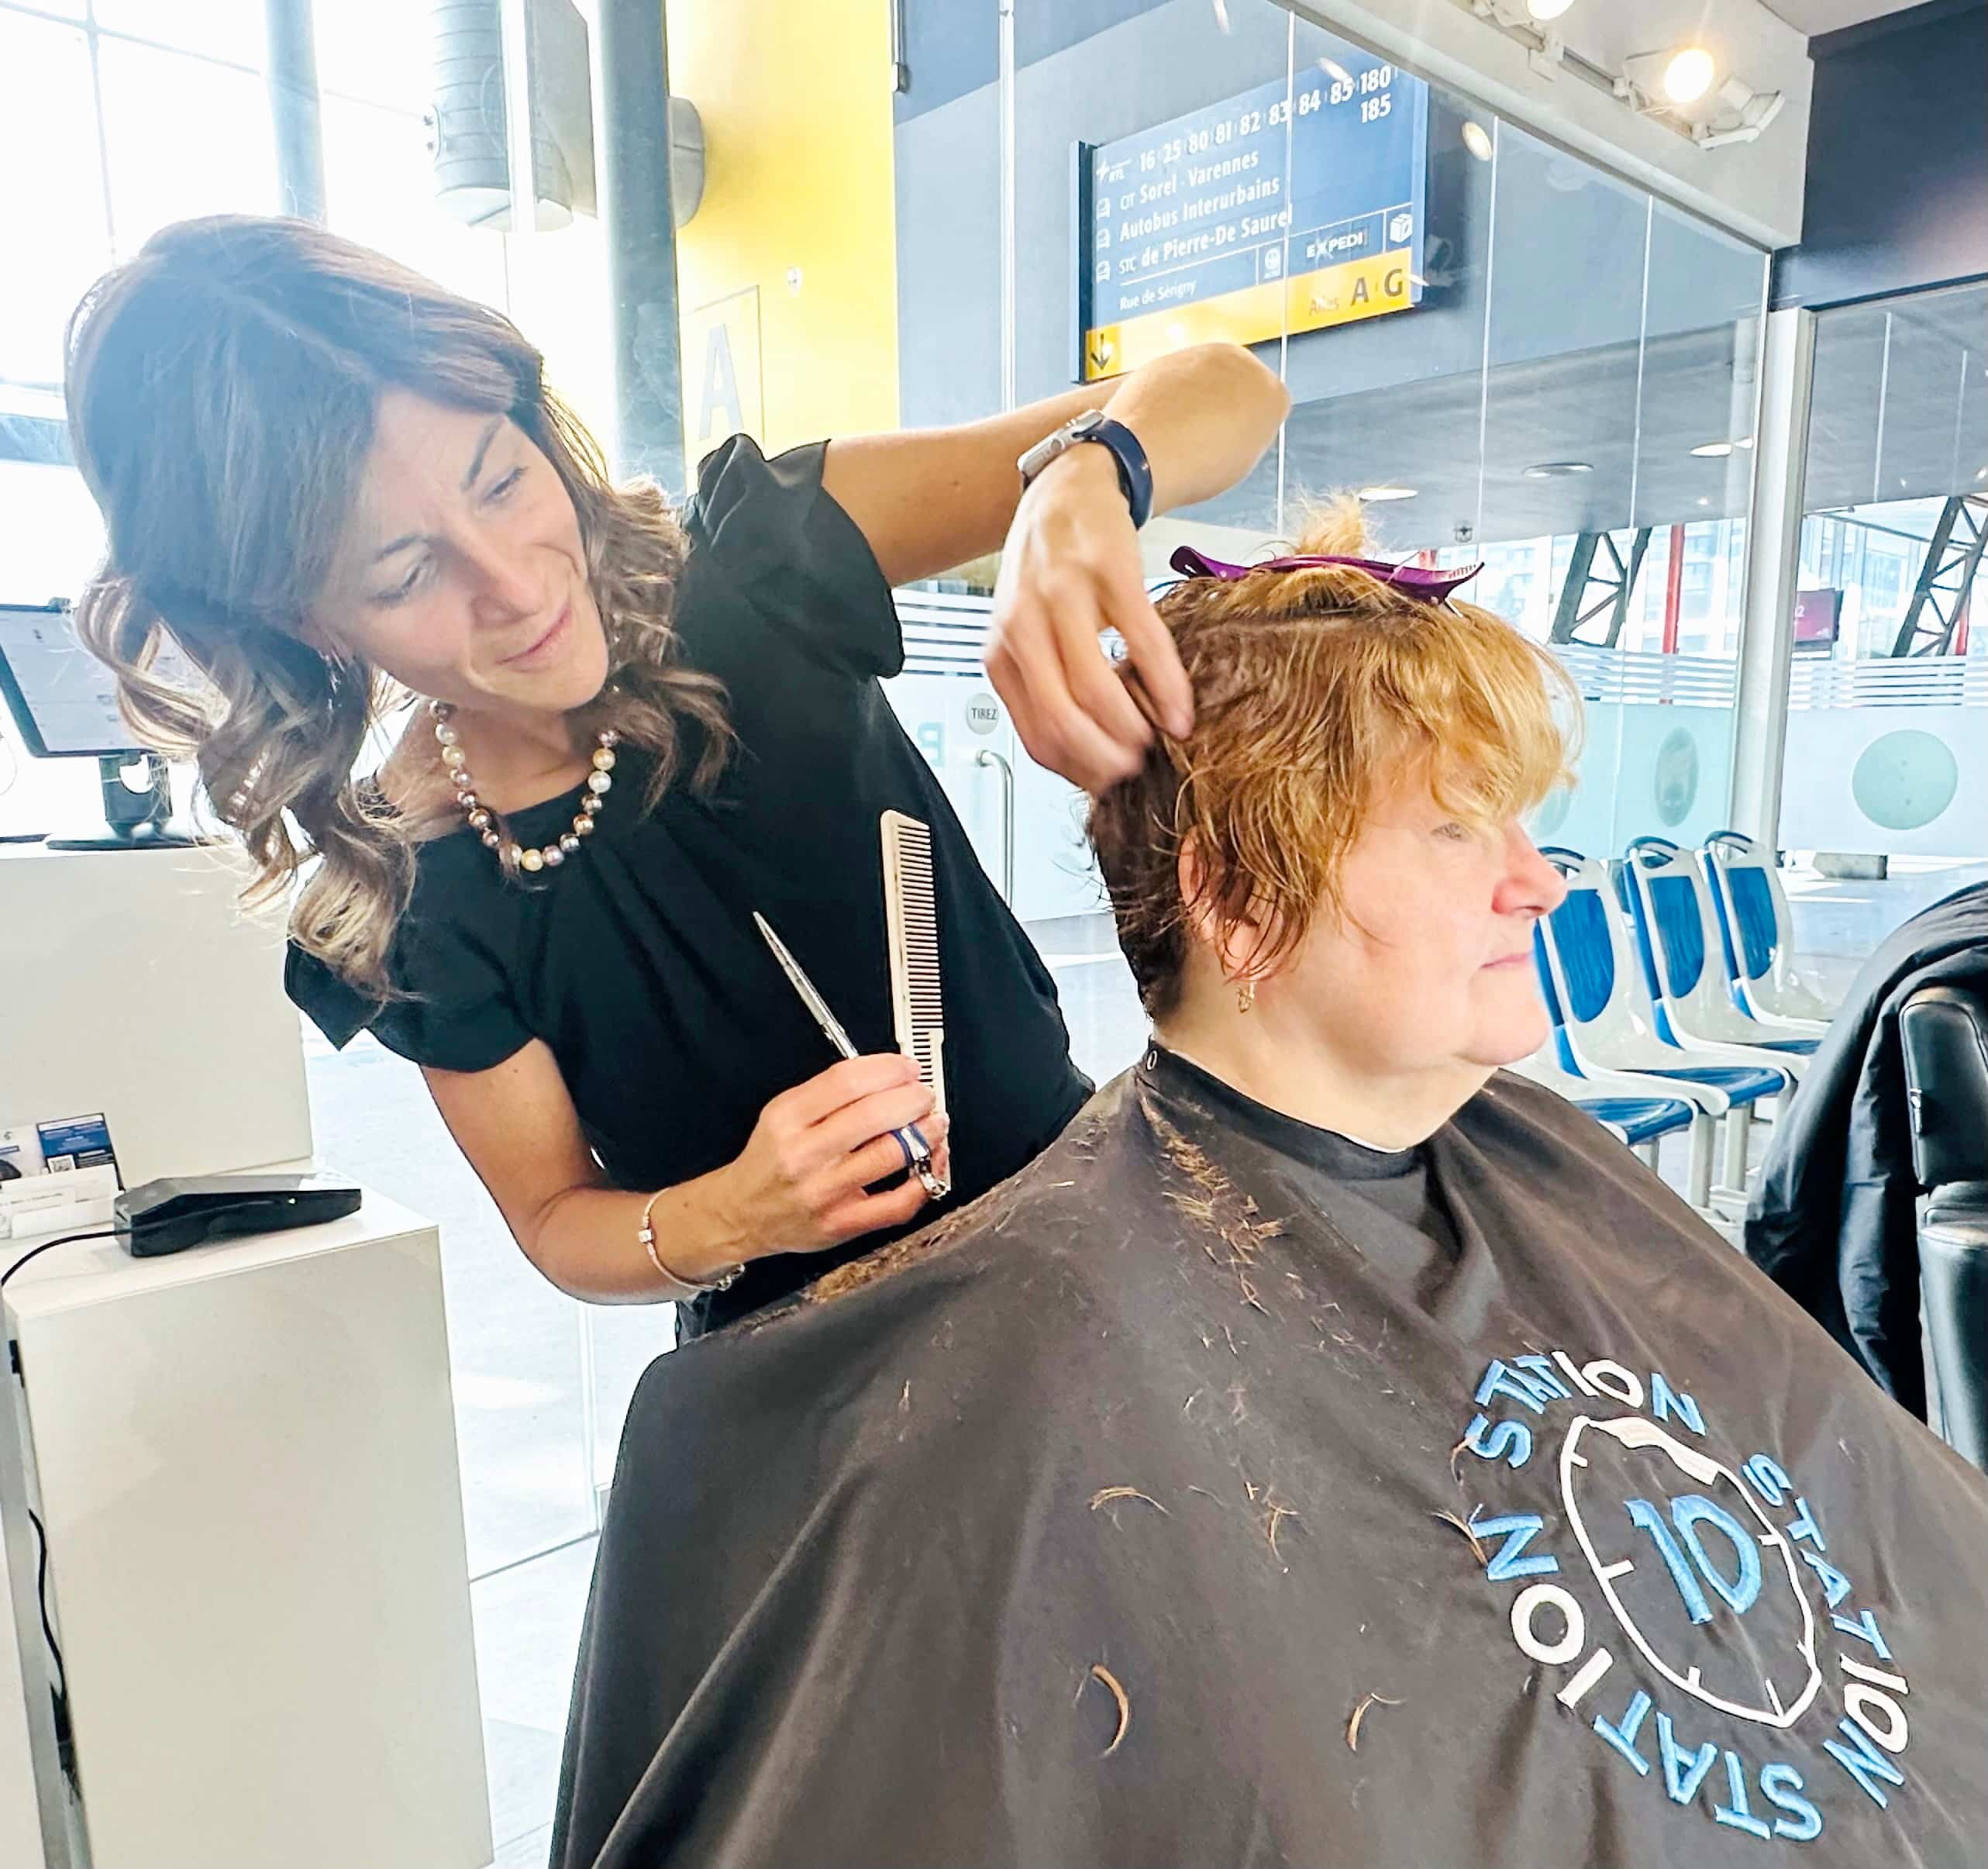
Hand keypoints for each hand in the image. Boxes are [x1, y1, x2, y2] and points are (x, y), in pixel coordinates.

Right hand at [716, 1054, 950, 1258]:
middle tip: (925, 1095)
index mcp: (787, 1118)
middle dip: (913, 1098)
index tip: (907, 1068)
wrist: (743, 1214)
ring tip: (935, 1123)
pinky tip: (930, 1161)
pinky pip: (898, 1203)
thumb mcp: (782, 1113)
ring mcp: (824, 1192)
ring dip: (926, 1133)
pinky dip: (925, 1178)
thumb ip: (828, 1093)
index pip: (846, 1081)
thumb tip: (888, 1077)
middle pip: (873, 1114)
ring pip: (891, 1154)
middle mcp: (803, 1154)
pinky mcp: (843, 1223)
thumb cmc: (771, 1161)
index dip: (888, 1069)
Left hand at [987, 445, 1194, 793]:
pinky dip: (1166, 686)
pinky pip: (1143, 645)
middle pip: (1062, 721)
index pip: (1036, 736)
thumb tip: (1085, 757)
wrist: (1070, 488)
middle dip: (1106, 759)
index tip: (1111, 784)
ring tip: (1159, 740)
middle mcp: (1024, 626)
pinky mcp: (1111, 574)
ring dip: (1133, 729)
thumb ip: (1045, 687)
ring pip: (1096, 690)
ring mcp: (1066, 598)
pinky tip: (1179, 708)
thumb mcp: (1028, 631)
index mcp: (1001, 652)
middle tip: (1138, 771)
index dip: (1080, 770)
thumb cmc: (1051, 569)